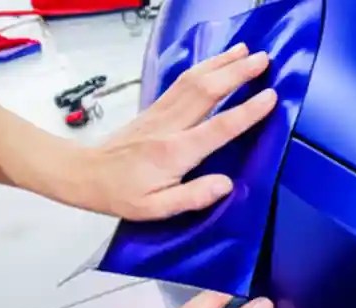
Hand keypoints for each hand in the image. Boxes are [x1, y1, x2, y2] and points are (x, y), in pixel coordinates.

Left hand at [65, 44, 277, 220]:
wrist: (85, 173)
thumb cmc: (122, 194)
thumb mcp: (155, 209)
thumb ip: (193, 197)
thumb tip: (226, 184)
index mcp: (175, 152)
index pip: (218, 128)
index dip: (246, 112)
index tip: (270, 96)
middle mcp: (170, 126)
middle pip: (208, 91)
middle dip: (237, 72)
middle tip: (264, 59)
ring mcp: (161, 113)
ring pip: (195, 80)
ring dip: (222, 62)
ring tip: (246, 50)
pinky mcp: (156, 108)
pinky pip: (183, 82)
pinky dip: (204, 67)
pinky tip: (216, 61)